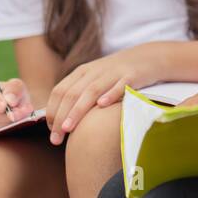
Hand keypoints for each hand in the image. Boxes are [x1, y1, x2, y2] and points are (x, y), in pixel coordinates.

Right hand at [0, 77, 33, 136]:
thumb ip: (14, 89)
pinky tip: (13, 129)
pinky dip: (1, 134)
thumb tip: (9, 101)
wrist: (14, 110)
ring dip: (1, 126)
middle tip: (14, 117)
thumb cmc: (12, 95)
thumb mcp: (16, 87)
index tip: (4, 106)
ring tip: (19, 121)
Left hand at [45, 44, 165, 143]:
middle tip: (55, 140)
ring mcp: (113, 72)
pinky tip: (102, 106)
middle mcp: (94, 71)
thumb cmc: (116, 75)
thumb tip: (58, 122)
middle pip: (72, 93)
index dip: (52, 111)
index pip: (60, 91)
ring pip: (91, 90)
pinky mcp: (132, 75)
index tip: (50, 131)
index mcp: (82, 72)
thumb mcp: (94, 79)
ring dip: (77, 110)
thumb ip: (78, 95)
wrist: (147, 57)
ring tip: (68, 128)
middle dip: (60, 117)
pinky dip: (110, 94)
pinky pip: (120, 85)